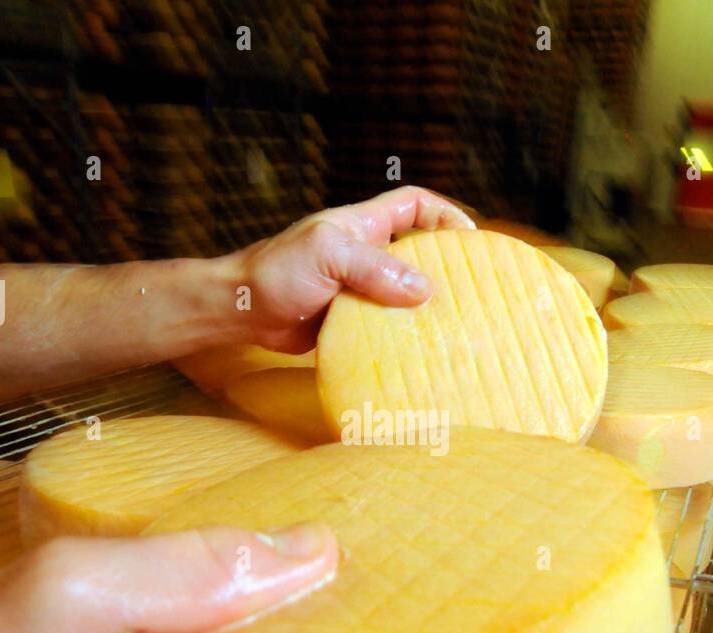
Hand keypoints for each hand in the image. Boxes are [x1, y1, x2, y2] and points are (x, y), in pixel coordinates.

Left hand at [230, 186, 474, 352]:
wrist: (241, 311)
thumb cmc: (277, 271)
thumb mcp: (328, 256)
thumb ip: (374, 268)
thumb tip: (423, 289)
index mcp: (363, 225)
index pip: (414, 204)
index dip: (445, 214)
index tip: (469, 237)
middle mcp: (365, 254)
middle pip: (417, 251)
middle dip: (444, 265)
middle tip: (471, 288)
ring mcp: (358, 287)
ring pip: (403, 292)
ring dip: (424, 306)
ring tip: (453, 323)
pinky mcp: (351, 319)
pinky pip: (385, 323)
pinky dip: (401, 333)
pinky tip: (417, 348)